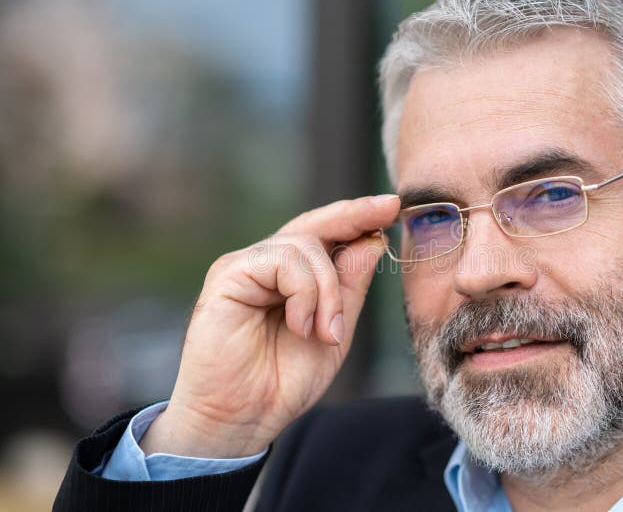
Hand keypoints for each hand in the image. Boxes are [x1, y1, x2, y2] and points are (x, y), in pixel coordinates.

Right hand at [139, 194, 399, 457]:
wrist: (242, 418)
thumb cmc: (282, 380)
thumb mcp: (335, 332)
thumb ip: (350, 288)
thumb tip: (372, 241)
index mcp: (293, 277)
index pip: (327, 235)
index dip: (358, 217)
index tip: (393, 206)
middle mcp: (268, 264)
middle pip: (316, 224)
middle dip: (355, 215)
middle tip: (388, 208)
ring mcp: (246, 266)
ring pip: (305, 245)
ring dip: (329, 290)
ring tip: (325, 332)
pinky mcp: (228, 275)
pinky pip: (281, 260)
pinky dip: (304, 293)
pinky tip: (302, 326)